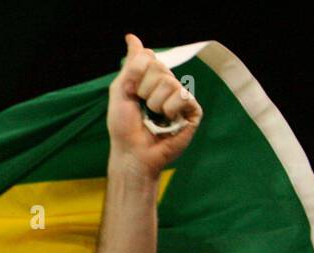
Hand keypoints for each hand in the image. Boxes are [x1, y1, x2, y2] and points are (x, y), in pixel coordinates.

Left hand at [107, 33, 202, 179]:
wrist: (132, 153)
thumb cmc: (124, 128)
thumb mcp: (121, 91)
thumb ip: (130, 65)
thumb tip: (132, 38)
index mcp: (152, 80)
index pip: (150, 59)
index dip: (137, 77)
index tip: (132, 94)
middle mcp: (169, 86)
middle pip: (160, 69)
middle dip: (144, 91)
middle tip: (143, 109)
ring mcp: (182, 98)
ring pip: (170, 83)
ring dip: (155, 103)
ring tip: (155, 117)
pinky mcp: (193, 111)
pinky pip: (182, 96)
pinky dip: (170, 110)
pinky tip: (168, 121)